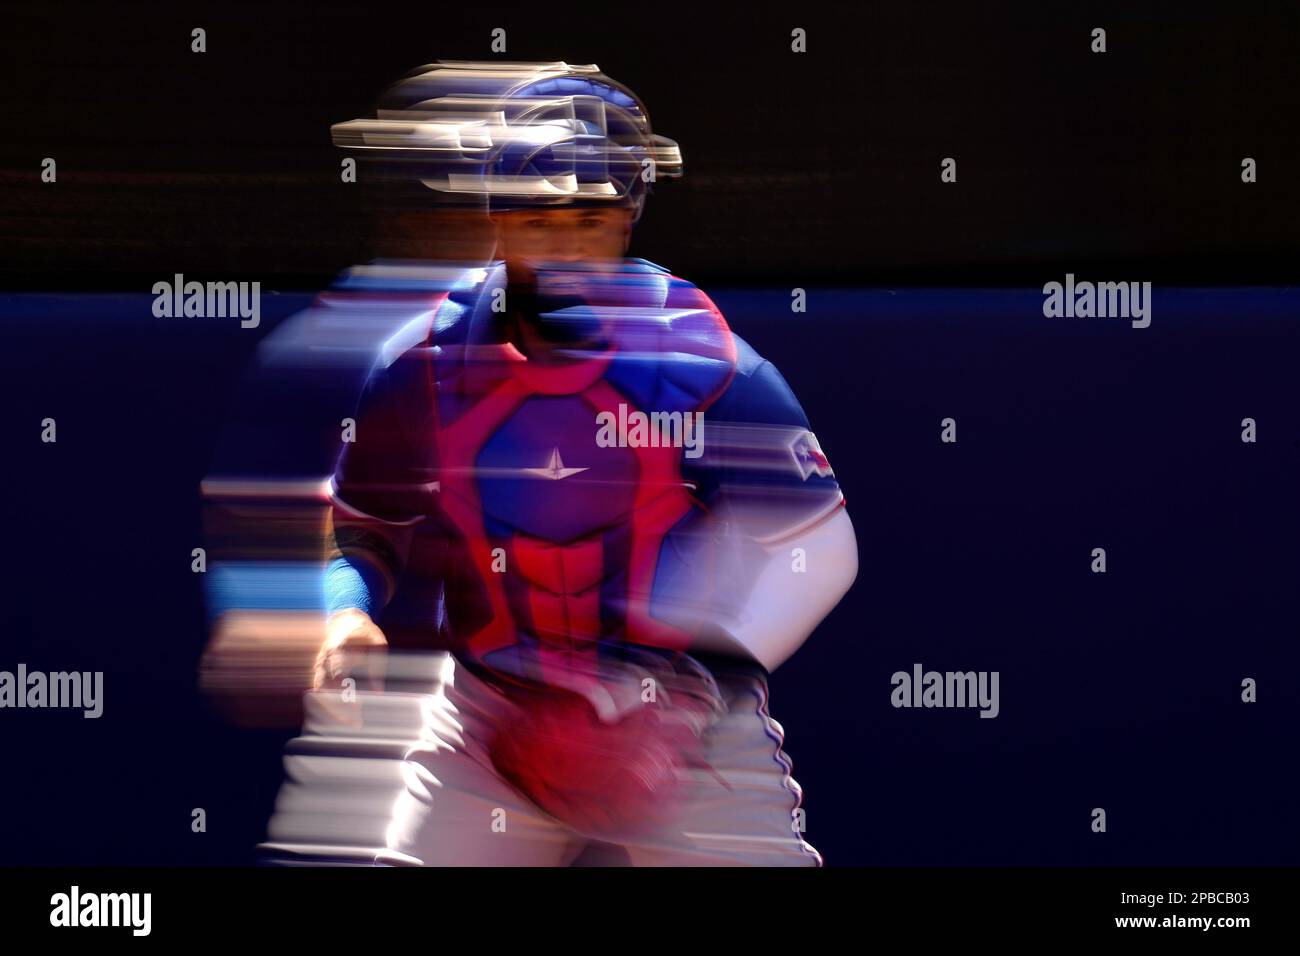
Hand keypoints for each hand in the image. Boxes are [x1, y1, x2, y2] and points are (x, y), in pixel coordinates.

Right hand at [309, 609, 387, 728]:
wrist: (346, 620)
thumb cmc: (365, 632)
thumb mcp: (377, 644)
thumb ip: (377, 667)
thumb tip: (377, 692)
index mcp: (337, 649)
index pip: (337, 678)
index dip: (345, 696)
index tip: (358, 707)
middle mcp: (324, 659)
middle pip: (325, 690)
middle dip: (338, 709)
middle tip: (355, 723)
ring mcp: (319, 666)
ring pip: (319, 694)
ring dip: (332, 710)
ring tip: (351, 722)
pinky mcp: (319, 672)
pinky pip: (318, 692)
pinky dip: (327, 705)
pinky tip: (340, 716)